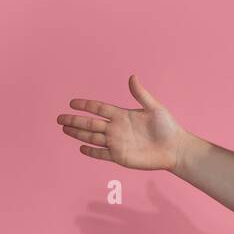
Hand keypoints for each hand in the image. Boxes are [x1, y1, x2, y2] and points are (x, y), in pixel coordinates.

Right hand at [57, 75, 188, 171]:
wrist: (174, 148)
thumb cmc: (167, 127)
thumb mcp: (154, 107)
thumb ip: (140, 94)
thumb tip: (132, 77)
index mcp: (122, 115)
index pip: (99, 108)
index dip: (85, 105)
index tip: (72, 103)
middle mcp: (116, 128)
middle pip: (90, 123)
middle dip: (74, 121)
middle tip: (59, 118)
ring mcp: (117, 143)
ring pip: (92, 137)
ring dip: (78, 133)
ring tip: (64, 129)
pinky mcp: (120, 156)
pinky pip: (102, 154)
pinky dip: (91, 151)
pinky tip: (81, 147)